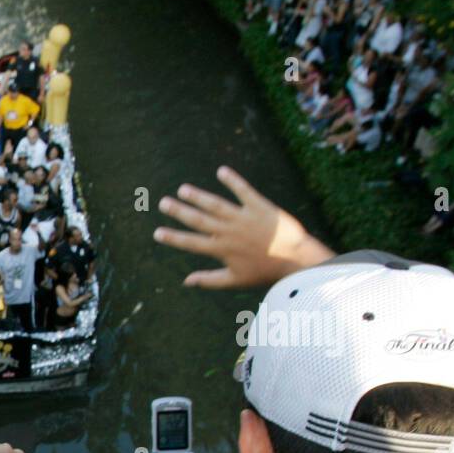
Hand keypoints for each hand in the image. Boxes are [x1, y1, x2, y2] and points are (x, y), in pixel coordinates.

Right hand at [154, 166, 334, 288]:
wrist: (295, 259)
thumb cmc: (264, 272)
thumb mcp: (234, 280)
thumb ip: (209, 279)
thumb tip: (186, 281)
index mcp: (221, 249)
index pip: (191, 243)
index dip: (173, 238)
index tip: (157, 232)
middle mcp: (228, 231)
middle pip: (199, 219)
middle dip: (179, 211)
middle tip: (163, 202)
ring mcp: (243, 217)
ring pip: (216, 204)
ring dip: (198, 196)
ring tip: (183, 189)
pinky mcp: (259, 206)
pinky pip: (244, 191)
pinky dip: (233, 180)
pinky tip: (221, 171)